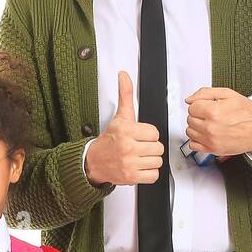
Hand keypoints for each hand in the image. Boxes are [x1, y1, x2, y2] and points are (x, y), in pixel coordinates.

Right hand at [84, 70, 164, 185]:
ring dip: (150, 161)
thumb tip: (124, 75)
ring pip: (157, 161)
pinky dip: (148, 173)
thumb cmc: (110, 140)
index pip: (154, 133)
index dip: (149, 135)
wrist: (94, 161)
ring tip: (139, 158)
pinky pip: (153, 175)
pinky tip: (139, 167)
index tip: (139, 137)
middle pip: (158, 148)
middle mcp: (128, 147)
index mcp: (127, 130)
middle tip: (139, 148)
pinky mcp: (131, 177)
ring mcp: (129, 163)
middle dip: (150, 148)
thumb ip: (125, 94)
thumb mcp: (120, 116)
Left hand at [184, 86, 251, 158]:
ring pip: (189, 131)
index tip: (207, 105)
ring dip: (197, 126)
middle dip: (198, 114)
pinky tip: (206, 134)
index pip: (192, 106)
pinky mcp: (212, 150)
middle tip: (210, 113)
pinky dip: (197, 139)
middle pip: (190, 119)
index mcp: (214, 112)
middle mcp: (210, 128)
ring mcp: (211, 140)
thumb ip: (206, 93)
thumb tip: (189, 99)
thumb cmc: (248, 114)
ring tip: (209, 123)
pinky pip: (193, 145)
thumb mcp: (229, 94)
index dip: (200, 104)